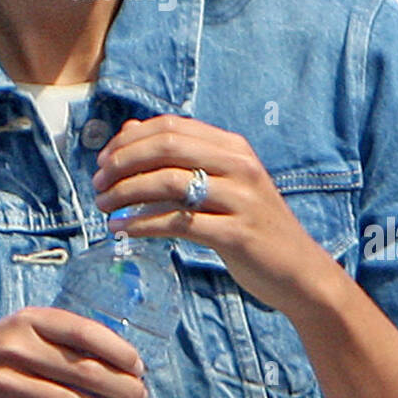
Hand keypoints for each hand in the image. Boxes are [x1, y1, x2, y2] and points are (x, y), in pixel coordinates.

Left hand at [92, 115, 338, 319]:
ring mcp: (240, 199)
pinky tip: (122, 230)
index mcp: (233, 147)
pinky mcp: (236, 233)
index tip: (103, 161)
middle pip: (167, 147)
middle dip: (123, 163)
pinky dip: (142, 224)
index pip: (170, 127)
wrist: (300, 271)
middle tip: (98, 184)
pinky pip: (178, 223)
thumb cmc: (251, 225)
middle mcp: (239, 166)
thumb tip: (129, 131)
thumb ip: (181, 158)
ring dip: (127, 193)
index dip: (129, 140)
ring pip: (169, 183)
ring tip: (105, 208)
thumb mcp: (223, 182)